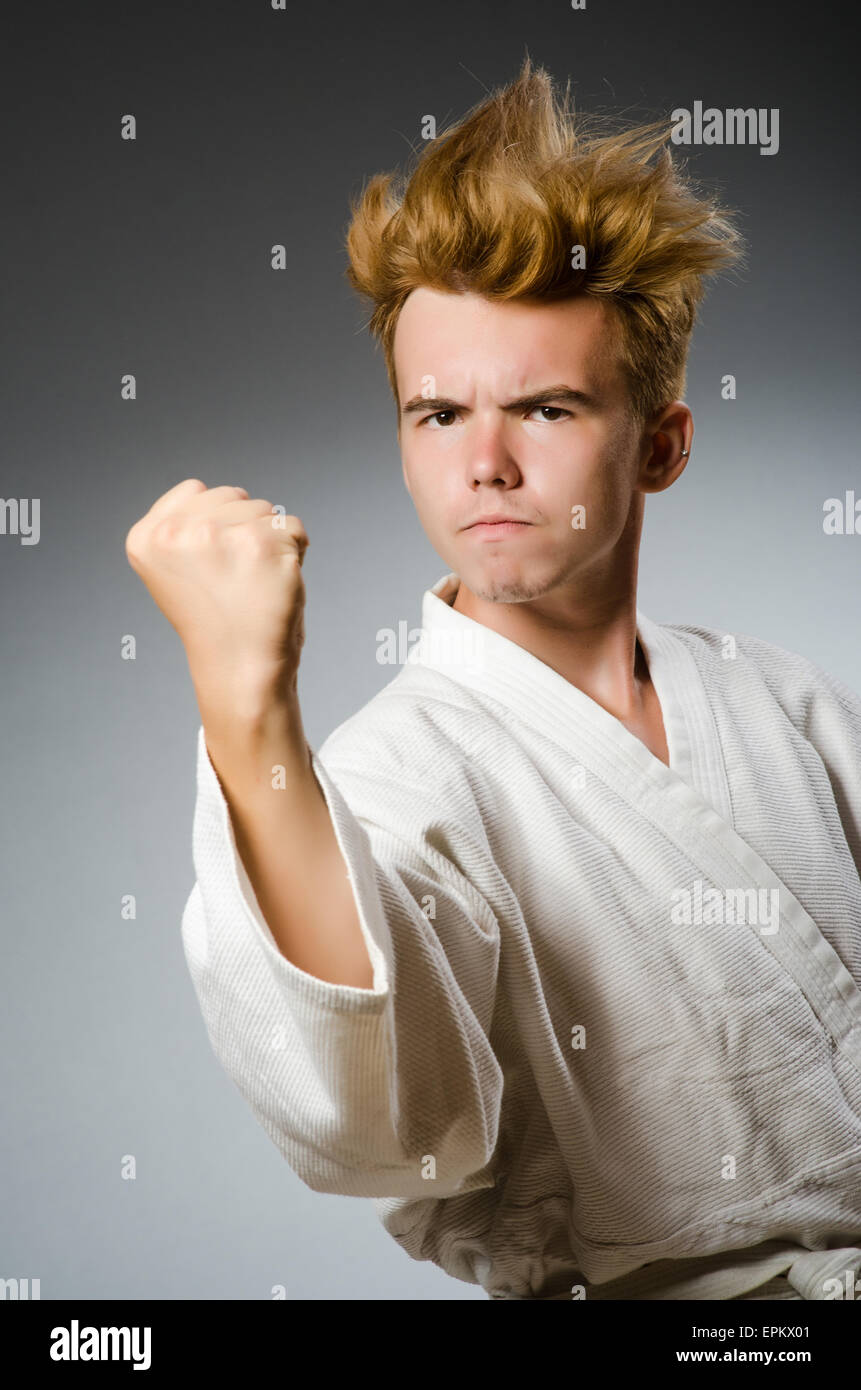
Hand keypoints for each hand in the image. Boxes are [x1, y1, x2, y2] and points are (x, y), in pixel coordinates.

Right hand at [125, 478, 309, 713]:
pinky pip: (293, 527)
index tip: (212, 566)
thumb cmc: (217, 619)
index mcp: (146, 537)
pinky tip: (273, 585)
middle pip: (234, 495)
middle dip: (245, 530)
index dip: (217, 524)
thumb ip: (187, 525)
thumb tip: (226, 494)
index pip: (197, 490)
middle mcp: (175, 532)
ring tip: (252, 584)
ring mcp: (217, 536)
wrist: (240, 667)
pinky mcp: (259, 545)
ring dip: (270, 543)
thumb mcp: (177, 567)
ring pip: (265, 510)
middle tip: (234, 580)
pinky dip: (295, 554)